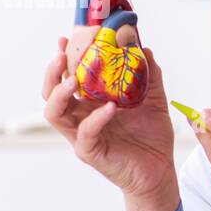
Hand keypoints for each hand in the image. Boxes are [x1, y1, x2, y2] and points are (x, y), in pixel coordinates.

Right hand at [42, 35, 178, 210]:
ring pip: (54, 113)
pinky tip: (109, 107)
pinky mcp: (91, 153)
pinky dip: (95, 118)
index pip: (67, 79)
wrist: (160, 172)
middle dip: (52, 72)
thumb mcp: (154, 101)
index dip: (62, 60)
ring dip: (60, 93)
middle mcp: (81, 118)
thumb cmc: (152, 138)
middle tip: (61, 54)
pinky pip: (85, 134)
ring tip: (73, 79)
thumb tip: (144, 48)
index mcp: (90, 104)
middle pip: (50, 93)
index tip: (65, 38)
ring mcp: (82, 136)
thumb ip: (149, 76)